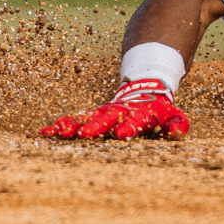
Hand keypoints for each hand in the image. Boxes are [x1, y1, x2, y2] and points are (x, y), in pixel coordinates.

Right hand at [40, 78, 189, 139]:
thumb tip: (176, 132)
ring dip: (73, 126)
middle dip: (97, 126)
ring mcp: (105, 112)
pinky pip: (77, 120)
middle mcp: (119, 112)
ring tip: (57, 133)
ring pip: (87, 118)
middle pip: (106, 119)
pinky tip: (47, 132)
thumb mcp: (172, 115)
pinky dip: (63, 125)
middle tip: (86, 134)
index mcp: (140, 114)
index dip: (129, 128)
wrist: (146, 87)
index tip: (121, 135)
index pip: (135, 122)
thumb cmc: (159, 109)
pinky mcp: (94, 115)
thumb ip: (177, 124)